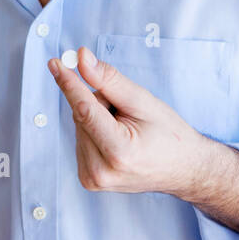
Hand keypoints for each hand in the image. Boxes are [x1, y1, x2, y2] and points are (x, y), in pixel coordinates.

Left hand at [47, 46, 207, 197]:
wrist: (183, 169)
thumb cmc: (169, 135)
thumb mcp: (143, 101)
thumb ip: (109, 80)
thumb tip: (81, 59)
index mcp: (119, 152)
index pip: (84, 110)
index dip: (69, 83)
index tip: (55, 63)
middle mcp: (101, 171)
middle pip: (81, 115)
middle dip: (99, 103)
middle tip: (126, 112)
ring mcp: (93, 179)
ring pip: (79, 126)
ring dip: (97, 118)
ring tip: (127, 131)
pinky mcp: (88, 179)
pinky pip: (81, 139)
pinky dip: (95, 131)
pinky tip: (117, 139)